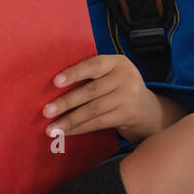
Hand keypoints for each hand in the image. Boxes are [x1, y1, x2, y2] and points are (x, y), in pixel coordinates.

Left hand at [41, 54, 164, 144]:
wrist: (147, 110)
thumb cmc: (118, 89)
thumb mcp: (111, 74)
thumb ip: (92, 75)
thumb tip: (54, 86)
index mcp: (118, 62)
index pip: (93, 65)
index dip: (74, 73)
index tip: (55, 82)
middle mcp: (126, 77)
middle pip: (90, 91)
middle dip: (66, 102)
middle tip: (46, 111)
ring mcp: (129, 97)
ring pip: (93, 109)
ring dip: (70, 120)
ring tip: (52, 127)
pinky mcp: (128, 115)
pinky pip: (98, 122)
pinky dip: (80, 128)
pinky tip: (67, 132)